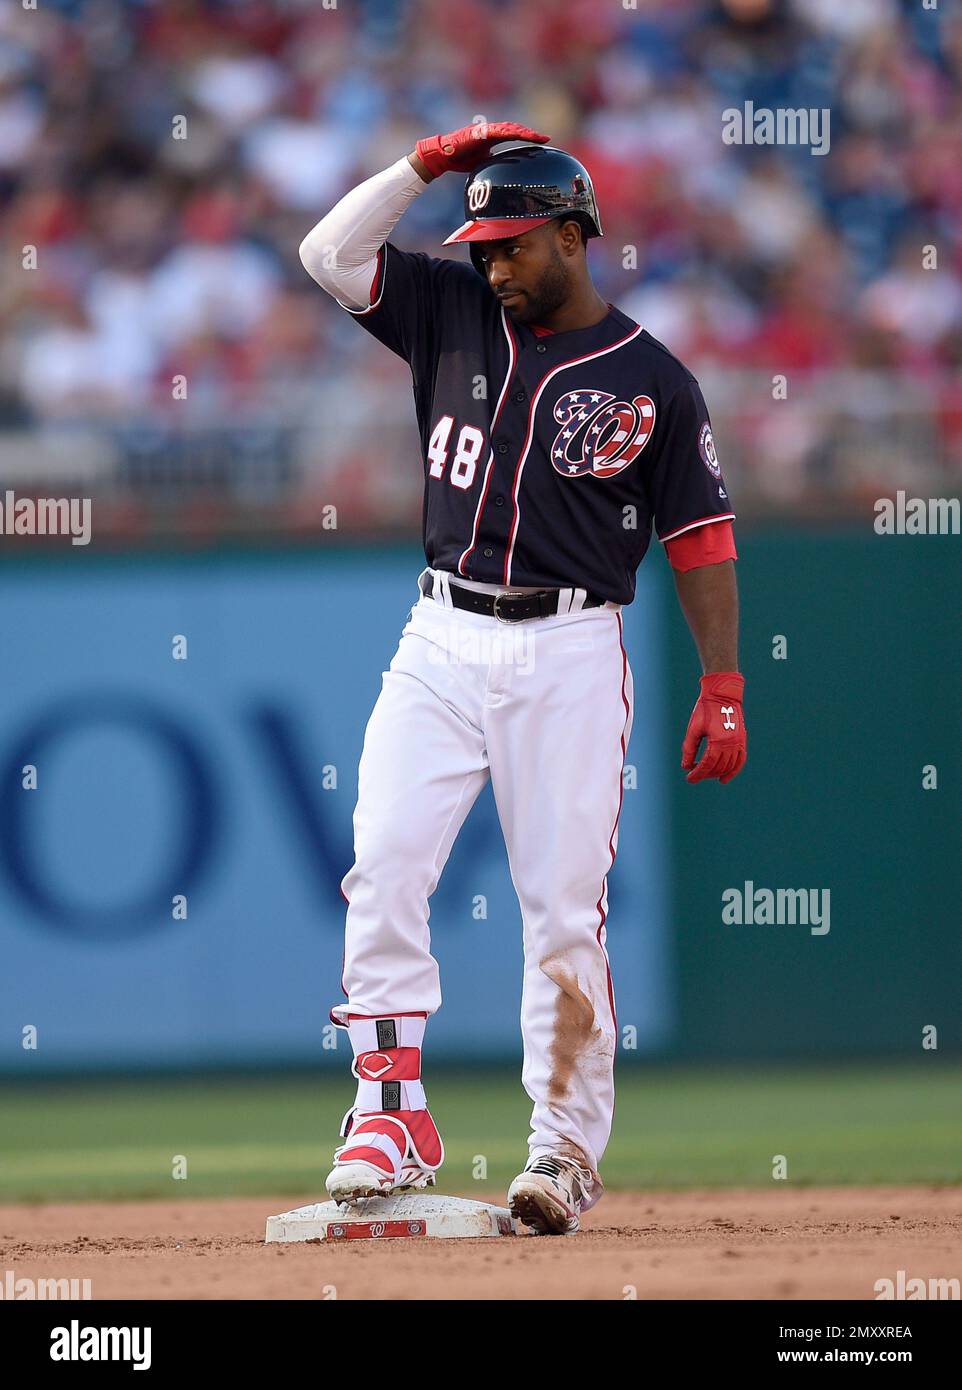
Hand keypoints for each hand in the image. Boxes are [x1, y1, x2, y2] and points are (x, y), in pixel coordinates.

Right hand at [415, 121, 548, 178]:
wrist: (444, 156)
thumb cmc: (461, 159)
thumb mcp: (483, 162)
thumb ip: (494, 162)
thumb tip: (504, 171)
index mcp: (493, 137)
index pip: (514, 134)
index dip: (527, 137)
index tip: (541, 142)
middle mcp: (491, 131)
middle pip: (515, 129)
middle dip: (530, 134)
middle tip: (545, 139)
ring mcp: (485, 130)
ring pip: (509, 128)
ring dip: (523, 132)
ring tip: (537, 137)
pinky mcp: (479, 132)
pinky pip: (497, 131)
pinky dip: (508, 132)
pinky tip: (519, 134)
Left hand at [681, 672, 745, 783]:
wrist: (723, 694)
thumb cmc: (706, 709)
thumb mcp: (694, 728)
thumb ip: (690, 748)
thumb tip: (686, 767)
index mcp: (718, 741)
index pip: (707, 764)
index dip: (698, 774)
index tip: (689, 779)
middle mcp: (731, 744)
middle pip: (718, 767)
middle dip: (705, 774)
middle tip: (694, 774)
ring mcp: (739, 742)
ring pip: (729, 766)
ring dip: (717, 773)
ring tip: (706, 775)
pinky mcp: (742, 740)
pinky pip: (740, 760)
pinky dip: (733, 771)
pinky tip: (724, 778)